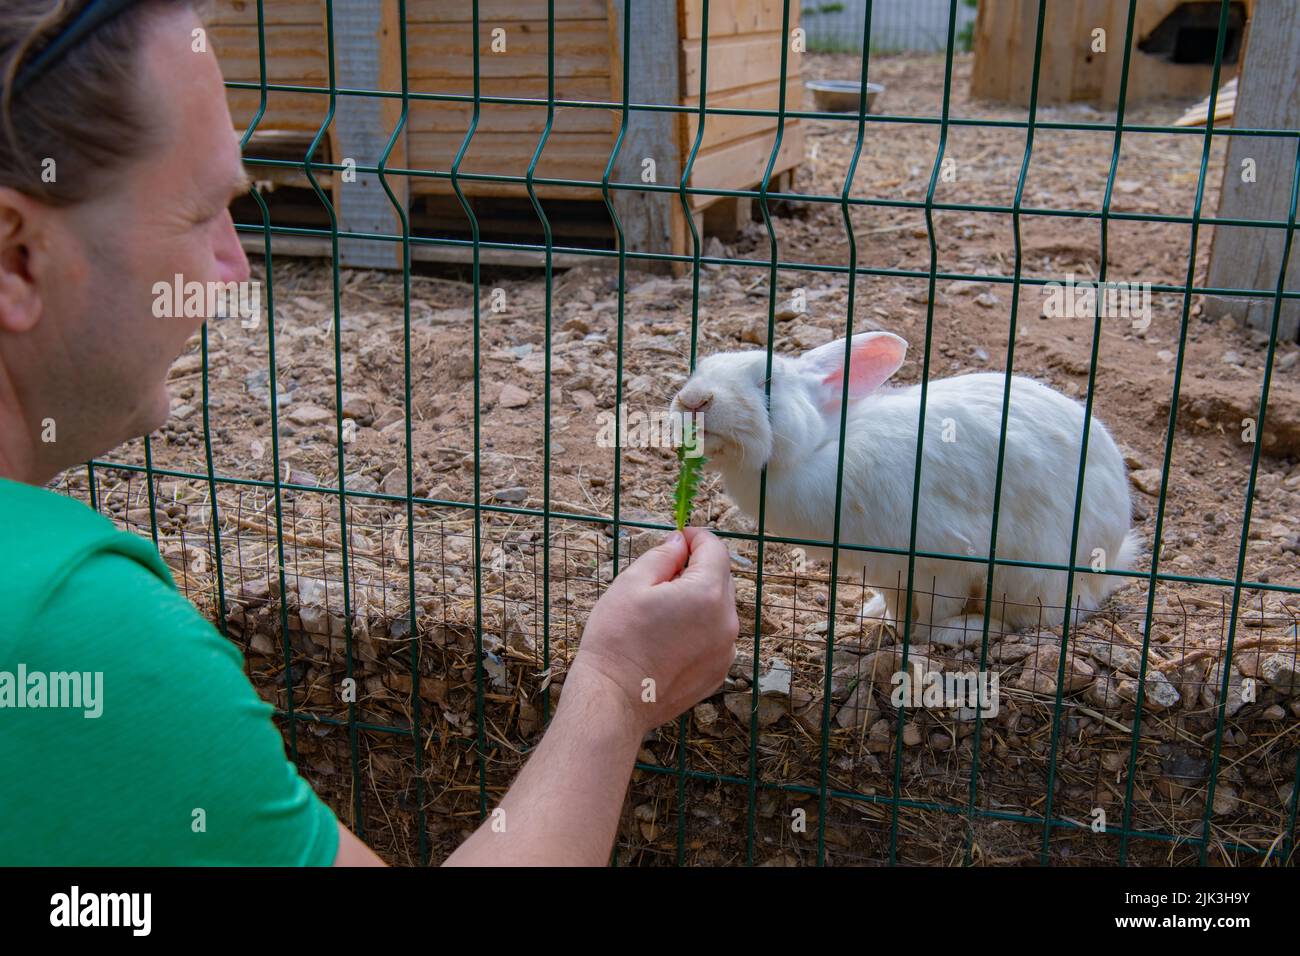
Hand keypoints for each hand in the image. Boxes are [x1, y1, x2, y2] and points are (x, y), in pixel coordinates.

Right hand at [569, 527, 738, 736]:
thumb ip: (662, 556)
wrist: (615, 699)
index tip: (679, 536)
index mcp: (708, 594)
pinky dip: (698, 628)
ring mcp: (726, 651)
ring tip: (660, 612)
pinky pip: (714, 637)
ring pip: (717, 609)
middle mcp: (726, 622)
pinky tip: (667, 637)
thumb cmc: (617, 640)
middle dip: (696, 569)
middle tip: (662, 575)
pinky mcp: (717, 672)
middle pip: (720, 578)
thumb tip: (679, 543)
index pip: (715, 549)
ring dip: (697, 600)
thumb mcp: (632, 583)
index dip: (695, 537)